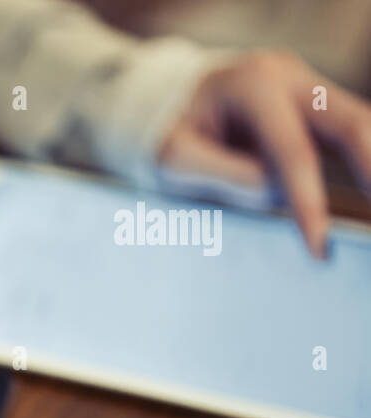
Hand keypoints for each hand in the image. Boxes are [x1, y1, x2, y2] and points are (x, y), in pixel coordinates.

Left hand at [159, 50, 370, 258]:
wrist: (162, 100)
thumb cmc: (164, 132)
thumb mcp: (174, 158)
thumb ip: (223, 175)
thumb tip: (275, 193)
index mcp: (252, 85)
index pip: (293, 152)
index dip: (309, 202)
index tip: (318, 246)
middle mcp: (287, 76)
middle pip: (351, 122)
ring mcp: (303, 87)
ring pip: (354, 125)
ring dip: (369, 167)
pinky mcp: (310, 105)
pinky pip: (342, 135)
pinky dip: (359, 164)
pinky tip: (365, 195)